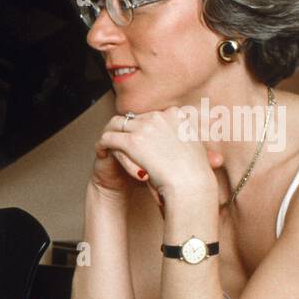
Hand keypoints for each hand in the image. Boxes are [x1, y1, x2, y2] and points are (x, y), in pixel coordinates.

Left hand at [97, 108, 222, 205]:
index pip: (152, 115)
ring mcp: (145, 127)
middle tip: (117, 142)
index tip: (137, 137)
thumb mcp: (196, 146)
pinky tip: (101, 153)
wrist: (190, 184)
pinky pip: (109, 137)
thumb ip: (188, 135)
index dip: (142, 126)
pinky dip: (102, 144)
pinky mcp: (132, 141)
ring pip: (118, 124)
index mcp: (176, 114)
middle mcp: (160, 115)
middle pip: (134, 119)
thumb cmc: (195, 173)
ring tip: (106, 145)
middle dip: (125, 130)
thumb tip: (189, 132)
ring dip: (111, 134)